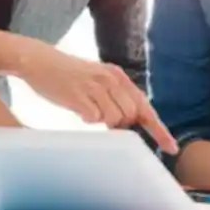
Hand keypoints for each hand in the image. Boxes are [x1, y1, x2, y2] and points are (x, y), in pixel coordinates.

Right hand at [17, 53, 177, 153]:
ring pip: (114, 120)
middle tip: (98, 114)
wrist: (39, 60)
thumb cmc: (68, 76)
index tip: (171, 148)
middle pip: (131, 117)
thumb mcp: (98, 80)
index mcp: (118, 76)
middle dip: (119, 124)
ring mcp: (95, 86)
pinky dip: (87, 118)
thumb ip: (115, 97)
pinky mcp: (79, 95)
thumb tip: (129, 121)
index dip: (159, 130)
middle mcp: (111, 79)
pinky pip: (94, 119)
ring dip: (101, 121)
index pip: (145, 107)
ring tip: (86, 107)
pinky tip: (76, 107)